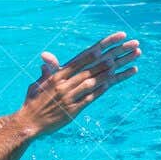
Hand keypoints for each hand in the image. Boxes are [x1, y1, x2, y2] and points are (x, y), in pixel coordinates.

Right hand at [18, 31, 140, 136]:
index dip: (104, 45)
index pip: (86, 55)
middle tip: (133, 46)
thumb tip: (46, 59)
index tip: (119, 36)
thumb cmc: (32, 102)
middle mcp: (66, 82)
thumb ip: (47, 71)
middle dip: (117, 54)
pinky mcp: (73, 109)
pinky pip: (91, 97)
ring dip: (115, 70)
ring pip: (95, 79)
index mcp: (59, 73)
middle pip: (95, 65)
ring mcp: (70, 95)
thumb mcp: (38, 84)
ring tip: (131, 61)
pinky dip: (102, 89)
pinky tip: (113, 82)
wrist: (27, 123)